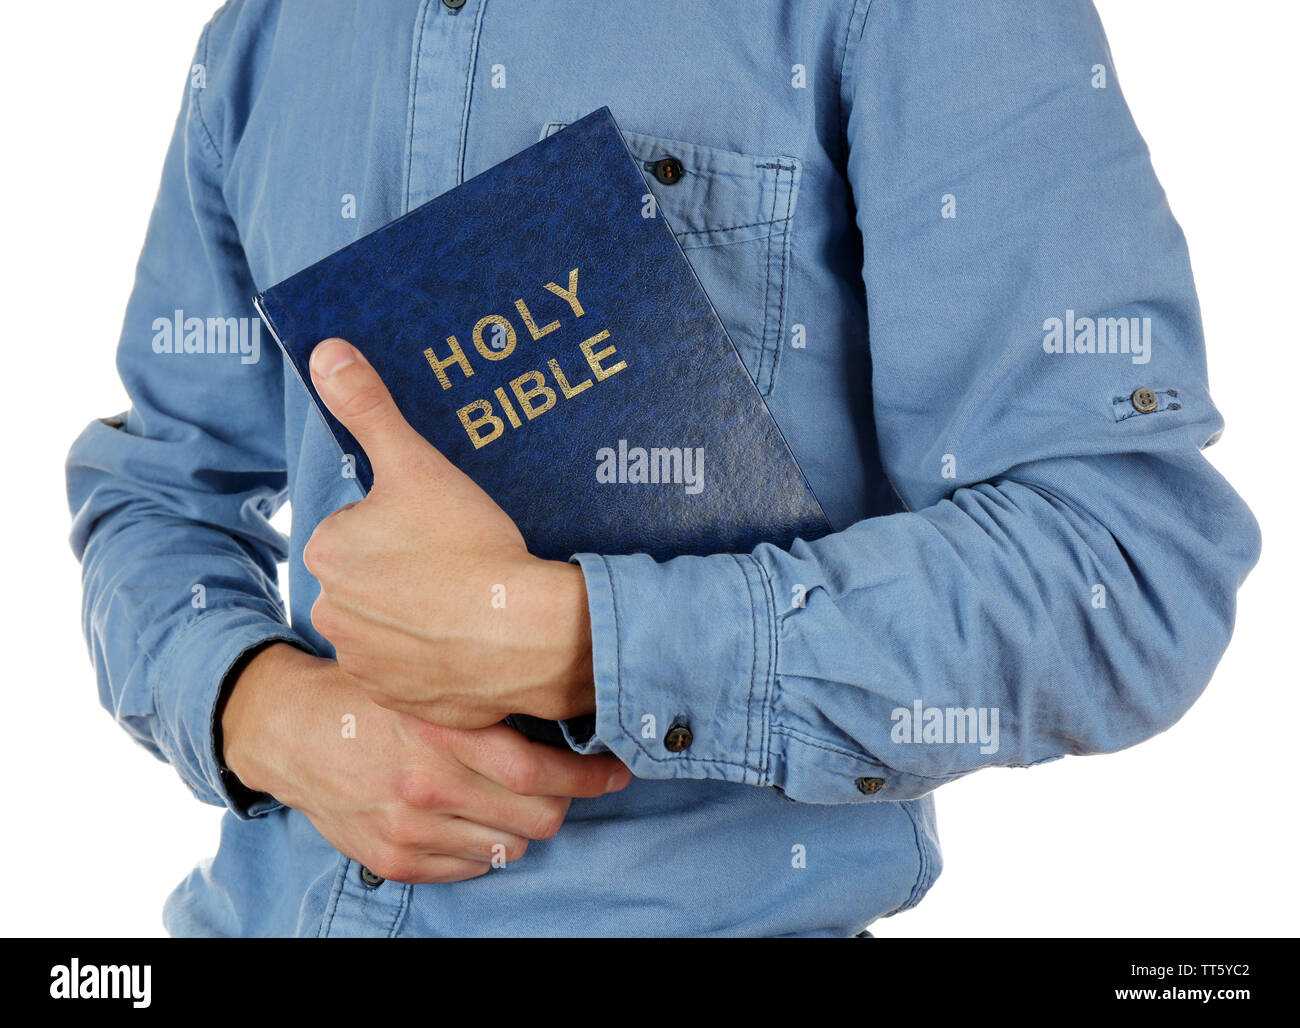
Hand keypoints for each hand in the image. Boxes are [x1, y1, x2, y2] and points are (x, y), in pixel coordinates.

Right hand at [221, 643, 630, 882]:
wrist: (291, 730)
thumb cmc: (371, 696)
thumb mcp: (428, 683)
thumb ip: (486, 704)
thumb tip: (562, 712)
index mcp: (441, 731)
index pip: (539, 772)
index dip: (590, 777)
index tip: (615, 770)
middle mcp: (427, 784)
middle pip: (537, 819)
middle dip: (566, 803)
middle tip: (570, 784)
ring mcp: (410, 828)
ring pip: (510, 846)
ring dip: (525, 825)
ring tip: (515, 797)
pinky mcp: (396, 858)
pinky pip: (473, 867)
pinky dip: (487, 846)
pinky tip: (475, 815)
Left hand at [303, 337, 594, 728]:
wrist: (522, 633)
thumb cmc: (472, 545)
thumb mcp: (418, 463)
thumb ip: (368, 406)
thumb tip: (325, 350)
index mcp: (327, 549)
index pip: (360, 530)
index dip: (405, 527)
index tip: (442, 533)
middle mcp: (330, 611)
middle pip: (371, 581)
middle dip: (406, 576)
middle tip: (458, 569)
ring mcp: (363, 663)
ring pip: (389, 629)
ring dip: (417, 621)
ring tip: (467, 607)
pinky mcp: (397, 701)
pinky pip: (409, 676)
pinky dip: (432, 664)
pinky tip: (466, 646)